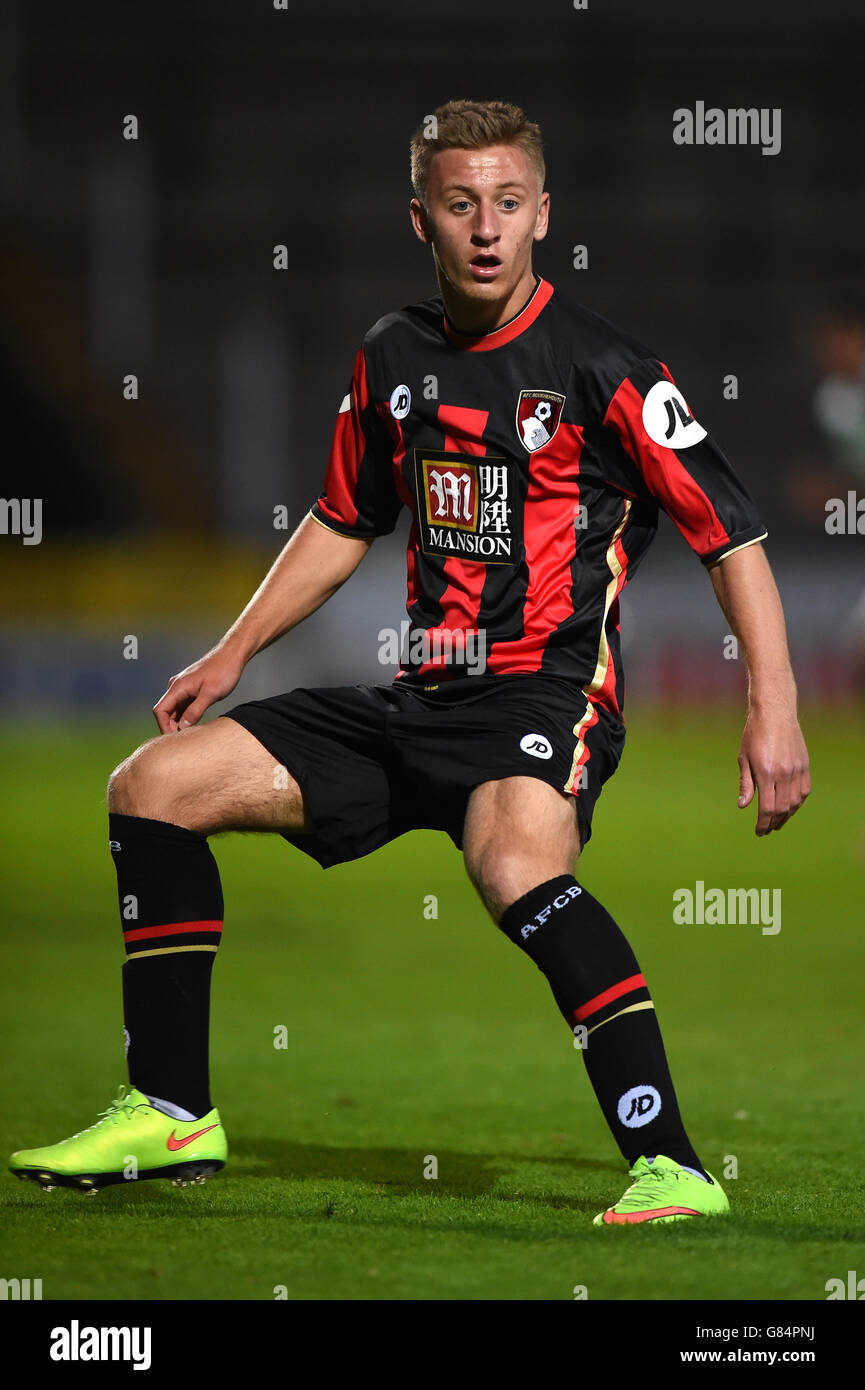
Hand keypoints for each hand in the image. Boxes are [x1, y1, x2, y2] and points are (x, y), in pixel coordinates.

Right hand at [153, 646, 245, 733]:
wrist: (232, 655)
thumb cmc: (223, 671)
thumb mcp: (211, 694)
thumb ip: (195, 711)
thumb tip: (182, 727)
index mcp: (178, 687)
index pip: (160, 711)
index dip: (164, 727)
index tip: (175, 739)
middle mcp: (177, 687)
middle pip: (166, 712)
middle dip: (171, 727)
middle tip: (185, 741)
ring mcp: (184, 688)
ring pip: (175, 709)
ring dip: (179, 722)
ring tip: (191, 735)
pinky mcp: (192, 689)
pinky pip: (184, 705)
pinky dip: (186, 716)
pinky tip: (195, 725)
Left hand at [737, 705, 809, 835]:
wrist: (774, 712)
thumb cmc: (753, 734)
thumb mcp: (743, 758)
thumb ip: (745, 784)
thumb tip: (743, 807)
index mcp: (765, 773)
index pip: (766, 808)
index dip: (763, 823)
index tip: (759, 831)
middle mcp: (783, 773)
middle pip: (781, 809)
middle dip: (773, 823)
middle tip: (767, 830)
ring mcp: (796, 769)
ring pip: (795, 802)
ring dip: (786, 816)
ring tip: (777, 822)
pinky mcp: (804, 765)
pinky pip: (804, 791)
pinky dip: (797, 803)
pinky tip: (790, 808)